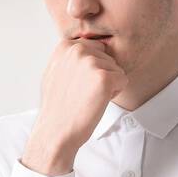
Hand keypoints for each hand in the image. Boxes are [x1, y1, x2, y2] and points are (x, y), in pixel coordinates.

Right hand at [22, 37, 126, 175]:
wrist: (55, 130)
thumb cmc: (56, 106)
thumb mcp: (54, 71)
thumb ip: (69, 57)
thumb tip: (80, 46)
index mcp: (66, 46)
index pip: (96, 48)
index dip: (92, 68)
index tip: (78, 83)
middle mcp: (78, 50)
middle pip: (108, 58)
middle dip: (101, 75)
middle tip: (83, 92)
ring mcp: (91, 63)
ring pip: (116, 69)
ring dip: (108, 85)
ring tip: (88, 97)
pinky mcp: (104, 77)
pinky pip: (123, 80)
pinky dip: (115, 93)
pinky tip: (97, 102)